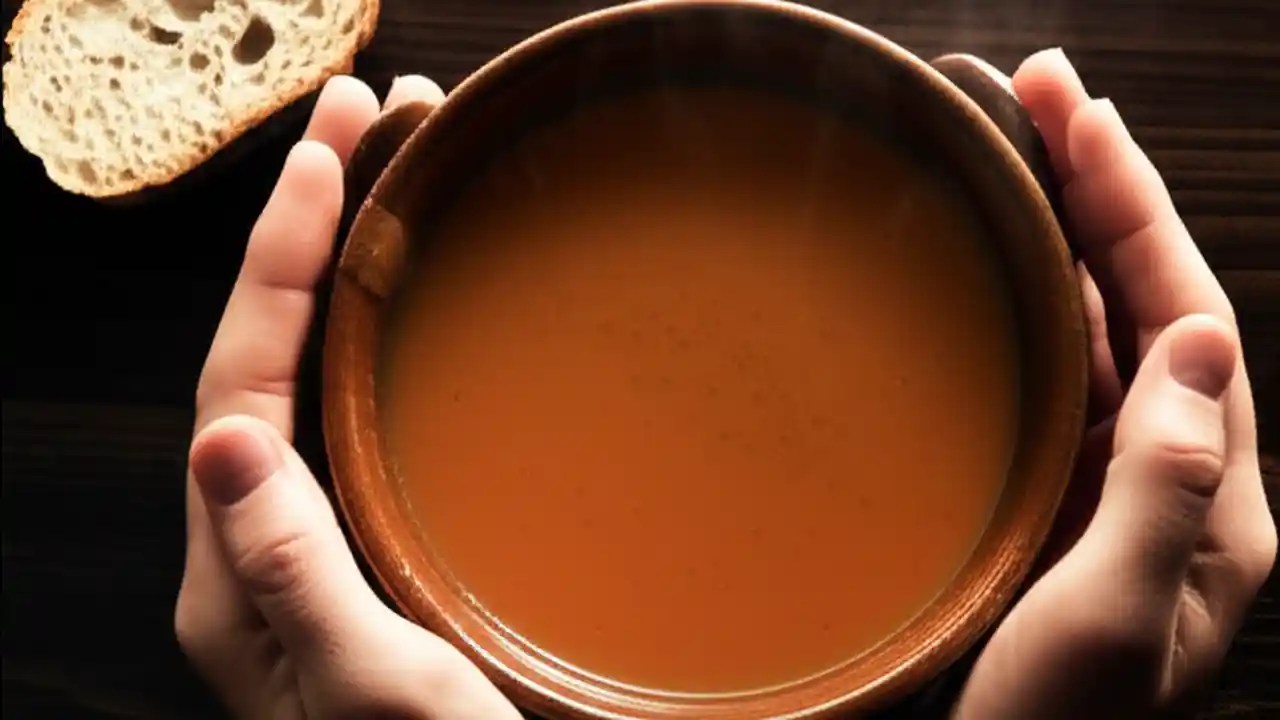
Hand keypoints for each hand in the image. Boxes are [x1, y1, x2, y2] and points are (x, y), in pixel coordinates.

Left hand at [174, 75, 520, 719]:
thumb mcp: (375, 691)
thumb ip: (292, 577)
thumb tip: (225, 442)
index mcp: (235, 576)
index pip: (238, 383)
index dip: (279, 264)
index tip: (331, 161)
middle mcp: (257, 541)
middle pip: (263, 351)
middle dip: (307, 223)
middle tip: (370, 114)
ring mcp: (310, 535)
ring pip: (308, 366)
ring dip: (343, 257)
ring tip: (394, 162)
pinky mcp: (367, 534)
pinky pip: (350, 404)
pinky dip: (375, 323)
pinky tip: (410, 282)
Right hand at [954, 50, 1276, 718]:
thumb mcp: (1113, 622)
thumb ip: (1166, 487)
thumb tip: (1199, 338)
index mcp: (1212, 501)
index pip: (1185, 322)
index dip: (1132, 213)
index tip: (1076, 118)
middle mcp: (1170, 478)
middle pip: (1146, 306)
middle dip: (1099, 193)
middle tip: (1040, 91)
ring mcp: (1106, 486)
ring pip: (1099, 333)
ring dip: (1065, 237)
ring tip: (1024, 147)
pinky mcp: (1047, 499)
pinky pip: (1054, 381)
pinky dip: (1031, 309)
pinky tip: (1007, 268)